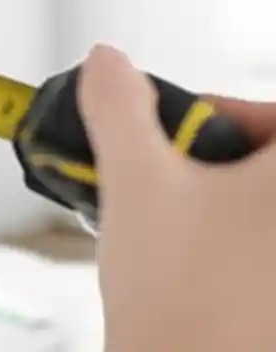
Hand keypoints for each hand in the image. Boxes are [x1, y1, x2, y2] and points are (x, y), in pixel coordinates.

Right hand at [77, 45, 275, 351]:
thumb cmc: (182, 304)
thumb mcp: (133, 180)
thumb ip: (119, 106)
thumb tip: (109, 63)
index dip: (234, 114)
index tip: (193, 135)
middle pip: (271, 161)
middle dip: (226, 162)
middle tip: (181, 184)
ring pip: (261, 209)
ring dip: (230, 206)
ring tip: (181, 230)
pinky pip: (259, 254)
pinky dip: (237, 251)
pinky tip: (198, 271)